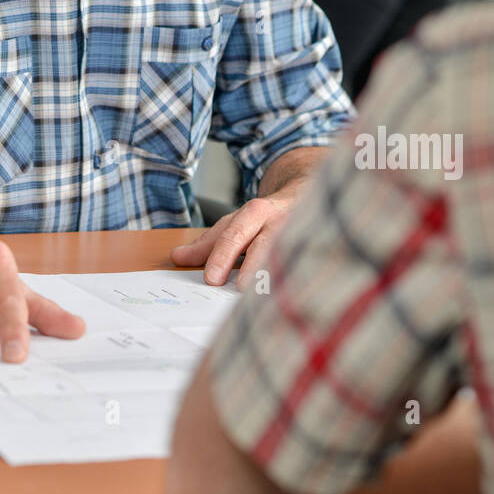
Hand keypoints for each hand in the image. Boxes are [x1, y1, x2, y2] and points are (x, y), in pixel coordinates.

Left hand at [171, 186, 300, 289]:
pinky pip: (307, 267)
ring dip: (278, 276)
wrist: (307, 195)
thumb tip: (177, 257)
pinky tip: (292, 299)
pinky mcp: (316, 250)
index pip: (234, 235)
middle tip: (240, 289)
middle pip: (262, 245)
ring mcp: (300, 234)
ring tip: (267, 297)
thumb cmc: (264, 219)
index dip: (222, 257)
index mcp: (254, 213)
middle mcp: (278, 221)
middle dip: (251, 267)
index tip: (212, 279)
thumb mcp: (235, 224)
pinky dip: (299, 282)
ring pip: (288, 256)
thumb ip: (208, 243)